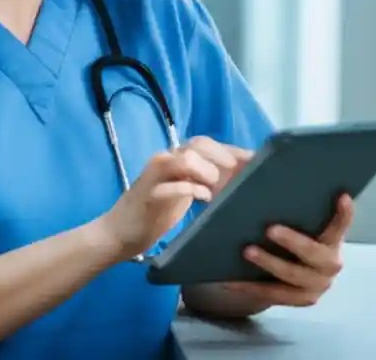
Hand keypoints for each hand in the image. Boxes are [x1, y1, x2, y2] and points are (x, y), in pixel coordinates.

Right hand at [97, 137, 252, 261]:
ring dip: (208, 171)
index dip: (232, 150)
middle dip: (224, 157)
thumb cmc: (154, 213)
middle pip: (198, 144)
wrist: (119, 232)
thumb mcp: (183, 193)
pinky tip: (203, 198)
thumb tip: (237, 180)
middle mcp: (165, 161)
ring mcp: (154, 176)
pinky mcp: (148, 195)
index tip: (255, 162)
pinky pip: (173, 186)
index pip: (206, 144)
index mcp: (175, 159)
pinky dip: (191, 189)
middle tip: (239, 176)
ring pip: (185, 158)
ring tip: (217, 190)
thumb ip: (202, 181)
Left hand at [223, 194, 353, 306]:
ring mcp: (316, 285)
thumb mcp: (290, 217)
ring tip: (247, 251)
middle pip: (315, 254)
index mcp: (333, 240)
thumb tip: (255, 165)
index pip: (341, 224)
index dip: (344, 213)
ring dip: (270, 263)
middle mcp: (330, 264)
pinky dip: (250, 286)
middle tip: (270, 229)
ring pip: (293, 277)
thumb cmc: (288, 231)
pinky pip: (272, 294)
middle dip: (294, 241)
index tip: (342, 196)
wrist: (286, 272)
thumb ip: (285, 198)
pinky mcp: (298, 300)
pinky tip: (229, 279)